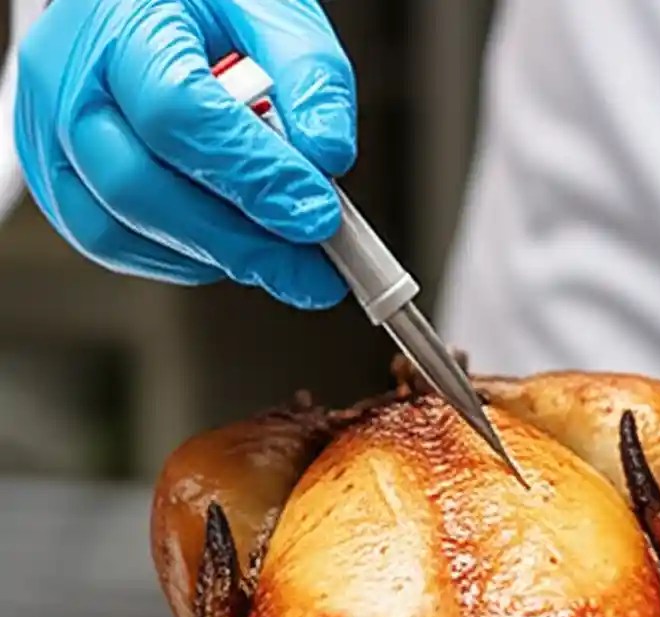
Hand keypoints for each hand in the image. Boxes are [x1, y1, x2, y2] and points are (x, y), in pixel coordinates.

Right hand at [16, 0, 356, 307]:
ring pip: (116, 228)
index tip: (319, 217)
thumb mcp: (272, 12)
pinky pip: (109, 241)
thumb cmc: (205, 4)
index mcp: (120, 24)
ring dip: (213, 256)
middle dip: (237, 240)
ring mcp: (50, 136)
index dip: (254, 175)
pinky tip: (233, 246)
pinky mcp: (59, 179)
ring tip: (282, 259)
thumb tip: (328, 156)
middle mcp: (67, 82)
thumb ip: (310, 76)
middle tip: (311, 267)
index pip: (179, 114)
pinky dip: (180, 257)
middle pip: (137, 186)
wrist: (145, 4)